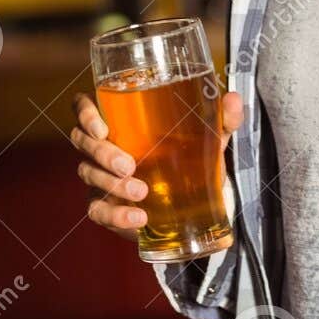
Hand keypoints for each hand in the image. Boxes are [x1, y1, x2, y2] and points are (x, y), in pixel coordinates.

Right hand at [71, 90, 243, 240]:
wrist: (197, 200)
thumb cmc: (192, 156)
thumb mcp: (208, 136)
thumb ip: (221, 118)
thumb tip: (234, 99)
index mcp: (120, 120)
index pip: (84, 107)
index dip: (85, 113)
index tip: (102, 126)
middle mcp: (103, 146)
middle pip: (83, 141)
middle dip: (103, 154)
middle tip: (130, 165)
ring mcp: (100, 176)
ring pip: (88, 174)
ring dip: (112, 184)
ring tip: (141, 192)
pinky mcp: (106, 206)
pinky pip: (98, 211)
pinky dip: (116, 215)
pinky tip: (138, 218)